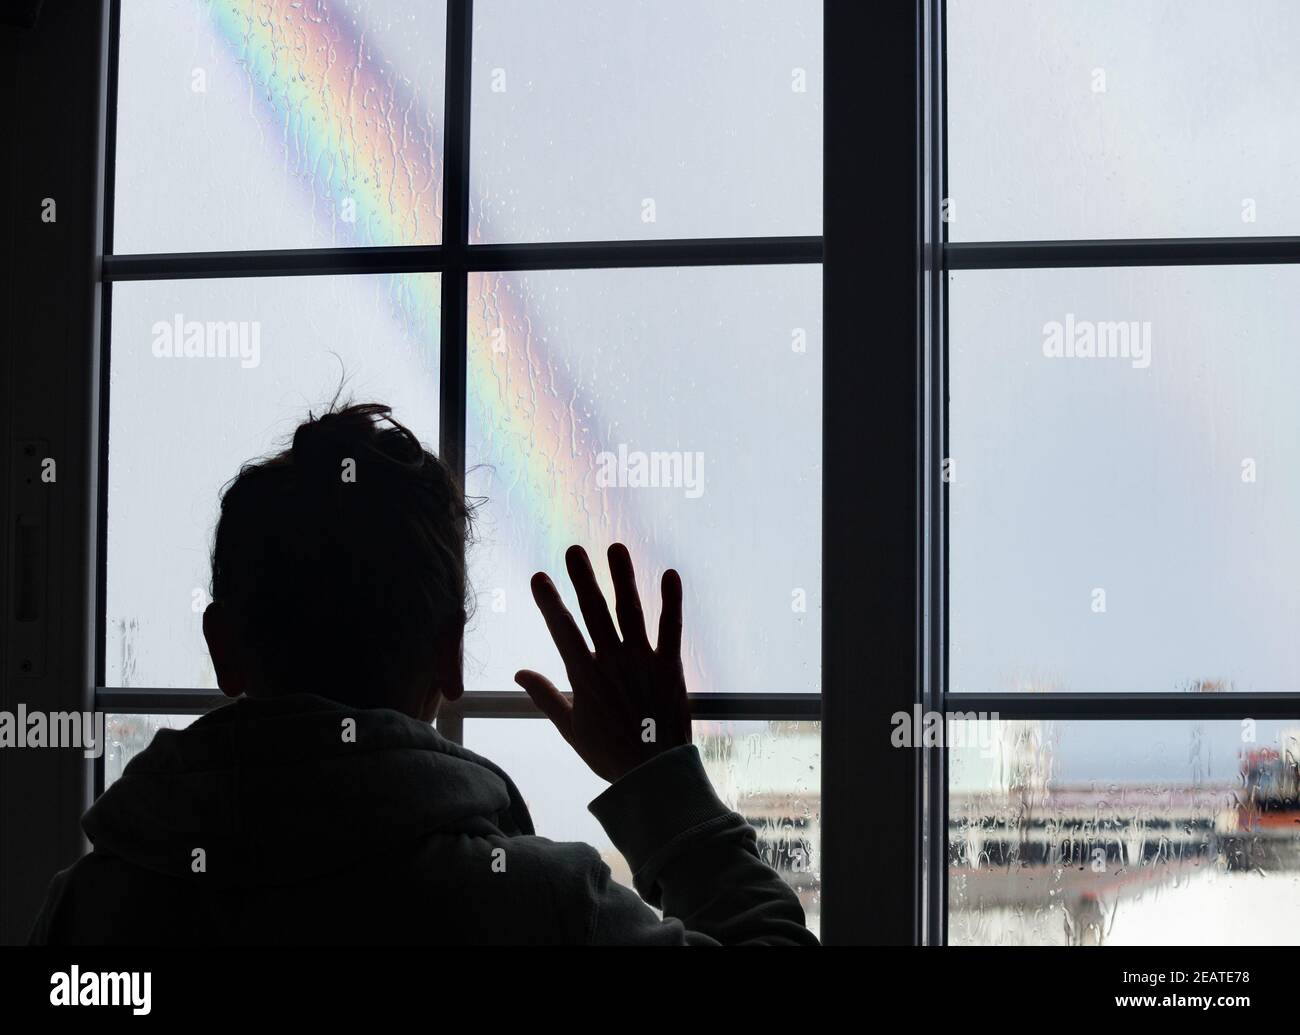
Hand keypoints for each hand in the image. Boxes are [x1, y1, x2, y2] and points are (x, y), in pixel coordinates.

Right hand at [515, 543, 690, 782]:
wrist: (653, 775)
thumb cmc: (609, 754)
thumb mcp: (570, 728)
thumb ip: (545, 696)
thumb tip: (519, 672)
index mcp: (585, 677)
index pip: (563, 631)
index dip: (550, 603)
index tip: (538, 577)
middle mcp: (612, 663)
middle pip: (595, 613)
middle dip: (583, 579)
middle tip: (573, 550)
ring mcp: (642, 662)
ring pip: (630, 612)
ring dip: (623, 579)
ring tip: (616, 548)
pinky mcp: (670, 667)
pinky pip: (671, 629)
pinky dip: (671, 603)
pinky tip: (670, 574)